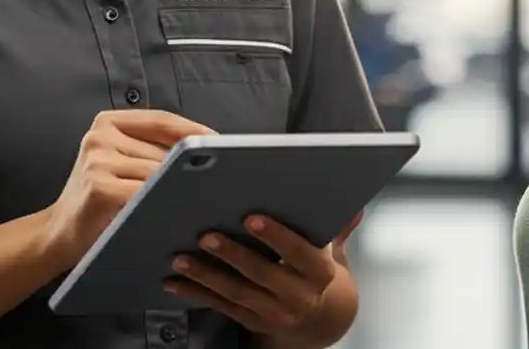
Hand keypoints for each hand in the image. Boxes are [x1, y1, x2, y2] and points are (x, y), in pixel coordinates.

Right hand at [41, 109, 214, 267]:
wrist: (59, 233)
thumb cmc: (99, 198)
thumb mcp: (118, 161)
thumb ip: (151, 149)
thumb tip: (205, 149)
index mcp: (107, 122)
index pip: (162, 120)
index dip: (194, 131)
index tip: (219, 144)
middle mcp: (100, 136)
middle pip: (164, 149)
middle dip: (189, 167)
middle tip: (218, 178)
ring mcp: (97, 161)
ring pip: (159, 173)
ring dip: (180, 188)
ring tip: (197, 199)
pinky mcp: (100, 188)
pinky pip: (146, 194)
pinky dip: (165, 203)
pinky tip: (176, 212)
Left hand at [163, 212, 363, 339]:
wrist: (321, 322)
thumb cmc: (322, 276)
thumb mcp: (335, 253)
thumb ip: (337, 228)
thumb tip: (353, 205)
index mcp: (320, 274)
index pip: (298, 253)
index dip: (276, 236)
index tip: (251, 218)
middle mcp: (297, 297)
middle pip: (261, 274)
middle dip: (231, 254)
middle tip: (206, 235)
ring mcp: (273, 313)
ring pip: (236, 293)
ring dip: (205, 276)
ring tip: (180, 259)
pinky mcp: (252, 322)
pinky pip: (221, 307)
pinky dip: (196, 293)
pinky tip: (175, 281)